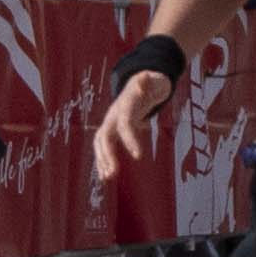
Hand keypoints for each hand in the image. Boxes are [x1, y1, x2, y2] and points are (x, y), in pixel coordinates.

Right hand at [92, 69, 172, 193]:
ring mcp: (110, 122)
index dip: (130, 139)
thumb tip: (144, 78)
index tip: (138, 156)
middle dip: (107, 154)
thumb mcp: (154, 79)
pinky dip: (104, 160)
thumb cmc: (152, 82)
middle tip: (113, 173)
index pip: (125, 123)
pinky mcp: (112, 130)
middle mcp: (113, 115)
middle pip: (105, 136)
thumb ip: (148, 79)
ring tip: (107, 178)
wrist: (141, 82)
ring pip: (101, 143)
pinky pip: (104, 147)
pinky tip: (106, 176)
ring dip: (102, 160)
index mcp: (125, 105)